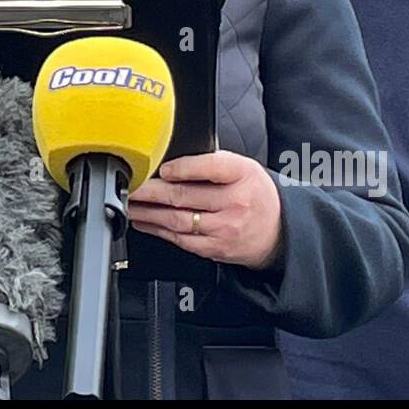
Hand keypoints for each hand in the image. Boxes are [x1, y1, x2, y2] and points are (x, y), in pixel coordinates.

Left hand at [127, 150, 282, 269]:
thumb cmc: (254, 194)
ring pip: (177, 220)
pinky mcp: (216, 248)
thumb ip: (212, 162)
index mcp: (242, 174)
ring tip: (130, 204)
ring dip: (147, 212)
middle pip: (184, 195)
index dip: (181, 168)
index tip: (160, 168)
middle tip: (130, 185)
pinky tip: (145, 222)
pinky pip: (181, 239)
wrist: (278, 231)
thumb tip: (171, 160)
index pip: (209, 167)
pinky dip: (158, 230)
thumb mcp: (243, 167)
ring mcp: (225, 228)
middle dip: (150, 191)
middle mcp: (235, 202)